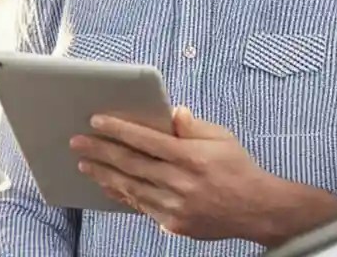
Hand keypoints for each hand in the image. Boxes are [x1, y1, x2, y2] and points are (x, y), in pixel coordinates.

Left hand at [69, 106, 308, 244]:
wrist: (259, 210)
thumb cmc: (239, 168)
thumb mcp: (221, 137)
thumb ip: (192, 126)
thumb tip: (171, 112)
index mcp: (190, 157)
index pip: (145, 140)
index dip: (118, 129)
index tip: (96, 121)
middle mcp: (180, 182)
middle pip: (131, 164)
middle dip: (100, 151)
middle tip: (77, 142)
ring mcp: (176, 206)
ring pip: (131, 187)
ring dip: (104, 174)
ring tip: (84, 163)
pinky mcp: (174, 224)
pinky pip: (141, 206)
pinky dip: (121, 195)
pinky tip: (107, 185)